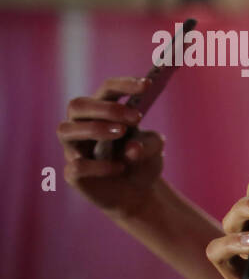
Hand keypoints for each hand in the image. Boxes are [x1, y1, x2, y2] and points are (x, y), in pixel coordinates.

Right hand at [57, 76, 164, 219]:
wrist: (137, 194)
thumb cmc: (142, 160)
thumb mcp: (154, 148)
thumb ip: (149, 143)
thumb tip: (131, 148)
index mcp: (102, 111)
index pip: (107, 90)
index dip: (125, 84)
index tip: (148, 85)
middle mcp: (81, 125)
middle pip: (78, 105)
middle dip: (107, 108)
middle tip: (137, 117)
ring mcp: (74, 149)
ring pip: (65, 129)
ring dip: (95, 129)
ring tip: (122, 134)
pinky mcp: (73, 173)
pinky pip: (77, 165)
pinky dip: (100, 166)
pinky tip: (119, 167)